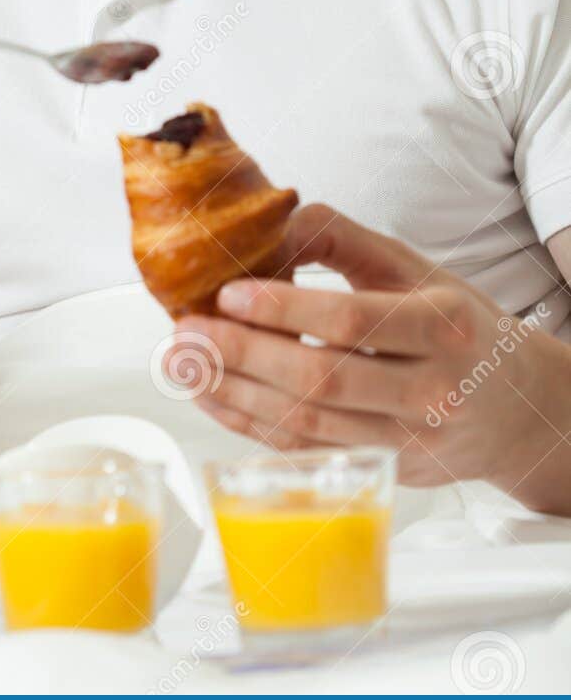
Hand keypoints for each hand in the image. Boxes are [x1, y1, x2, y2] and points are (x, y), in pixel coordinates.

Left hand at [170, 203, 570, 507]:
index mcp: (442, 324)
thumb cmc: (455, 324)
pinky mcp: (385, 471)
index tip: (227, 295)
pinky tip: (215, 396)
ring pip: (309, 423)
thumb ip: (340, 239)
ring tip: (182, 364)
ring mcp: (410, 439)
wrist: (516, 405)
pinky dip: (252, 424)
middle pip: (323, 379)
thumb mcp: (412, 267)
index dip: (283, 309)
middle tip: (184, 335)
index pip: (352, 320)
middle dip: (242, 356)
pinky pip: (308, 451)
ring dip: (234, 393)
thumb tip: (268, 228)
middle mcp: (432, 389)